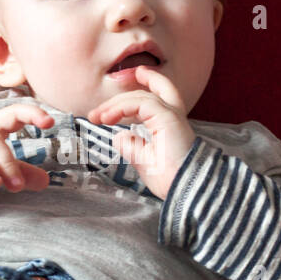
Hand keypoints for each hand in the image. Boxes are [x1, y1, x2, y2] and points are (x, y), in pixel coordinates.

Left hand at [87, 65, 196, 199]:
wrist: (183, 188)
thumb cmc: (168, 178)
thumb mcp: (141, 159)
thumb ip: (131, 145)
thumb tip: (119, 136)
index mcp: (169, 124)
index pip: (151, 100)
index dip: (128, 100)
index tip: (106, 112)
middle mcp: (172, 115)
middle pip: (147, 91)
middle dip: (119, 96)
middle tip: (96, 112)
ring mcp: (171, 114)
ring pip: (140, 96)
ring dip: (115, 104)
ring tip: (97, 116)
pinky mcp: (167, 117)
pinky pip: (140, 102)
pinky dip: (121, 107)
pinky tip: (107, 117)